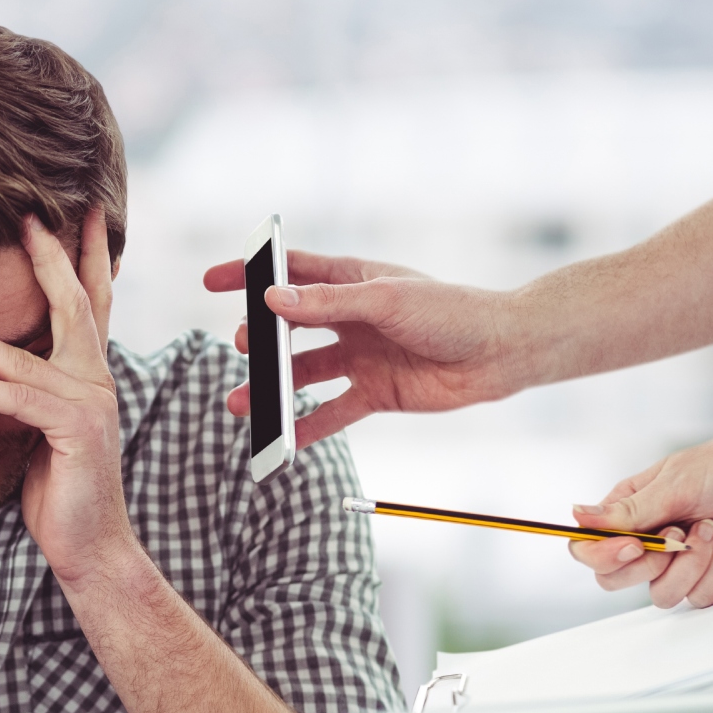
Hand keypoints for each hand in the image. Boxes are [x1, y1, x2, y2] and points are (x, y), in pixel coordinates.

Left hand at [0, 210, 135, 586]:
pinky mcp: (74, 432)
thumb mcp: (38, 426)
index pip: (87, 301)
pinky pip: (18, 401)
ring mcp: (91, 403)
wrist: (89, 546)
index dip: (81, 255)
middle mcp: (96, 379)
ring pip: (26, 356)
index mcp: (88, 372)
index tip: (75, 211)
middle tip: (27, 216)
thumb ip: (24, 388)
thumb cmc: (58, 488)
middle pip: (75, 304)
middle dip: (51, 258)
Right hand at [202, 251, 521, 445]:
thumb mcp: (385, 300)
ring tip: (241, 403)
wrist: (500, 354)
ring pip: (303, 374)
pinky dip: (306, 427)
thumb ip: (327, 303)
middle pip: (290, 328)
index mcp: (352, 281)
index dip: (250, 274)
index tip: (212, 281)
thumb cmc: (451, 312)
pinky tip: (281, 439)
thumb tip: (272, 301)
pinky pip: (332, 412)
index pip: (290, 272)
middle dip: (259, 339)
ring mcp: (361, 357)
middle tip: (242, 347)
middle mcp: (351, 318)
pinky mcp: (375, 393)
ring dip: (272, 388)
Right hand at [565, 427, 712, 607]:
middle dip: (651, 565)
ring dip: (691, 565)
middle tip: (678, 537)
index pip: (588, 548)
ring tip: (711, 530)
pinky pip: (699, 598)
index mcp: (627, 512)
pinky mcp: (711, 577)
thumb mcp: (675, 484)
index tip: (636, 546)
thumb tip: (576, 517)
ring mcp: (678, 563)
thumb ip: (628, 511)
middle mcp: (647, 540)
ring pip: (660, 595)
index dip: (603, 556)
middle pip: (614, 580)